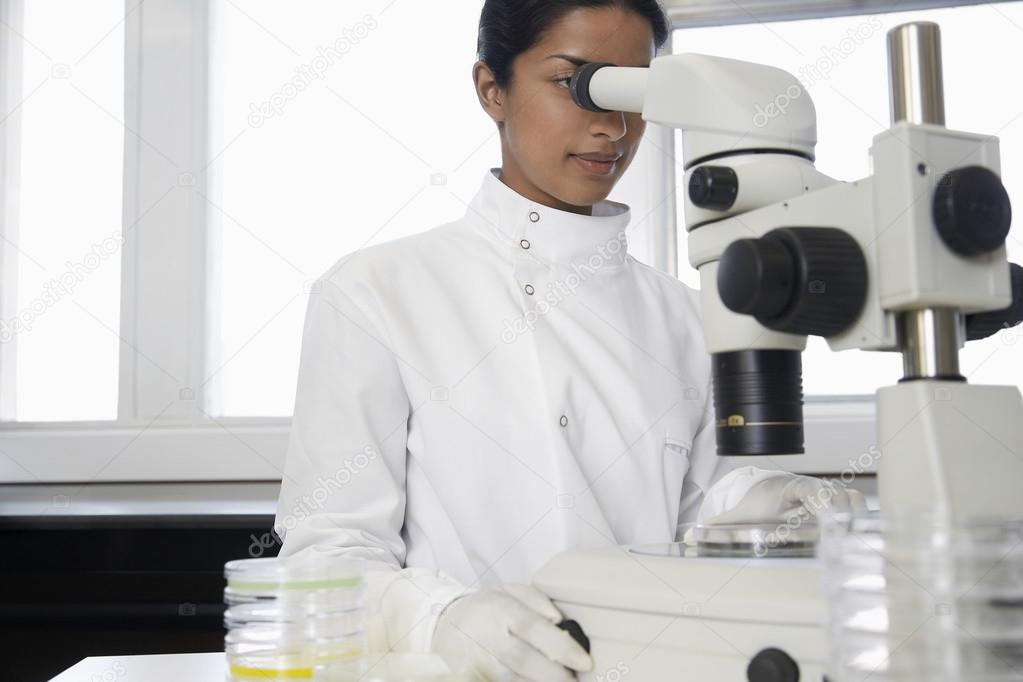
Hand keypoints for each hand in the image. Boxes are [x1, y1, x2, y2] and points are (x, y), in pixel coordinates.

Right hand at [431, 583, 591, 680]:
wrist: (444, 625)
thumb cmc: (484, 608)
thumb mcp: (508, 591)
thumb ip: (536, 600)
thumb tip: (559, 619)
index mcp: (500, 609)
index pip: (533, 627)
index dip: (560, 646)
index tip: (584, 660)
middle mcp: (489, 635)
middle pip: (524, 659)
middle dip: (554, 675)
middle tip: (576, 680)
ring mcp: (480, 660)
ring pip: (513, 679)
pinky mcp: (474, 676)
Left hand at [701, 473, 867, 525]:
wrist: (770, 490)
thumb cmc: (758, 503)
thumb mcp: (739, 515)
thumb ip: (718, 525)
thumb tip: (688, 535)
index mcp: (790, 487)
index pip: (809, 488)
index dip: (820, 500)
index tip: (824, 518)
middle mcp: (813, 487)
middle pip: (837, 496)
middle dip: (843, 515)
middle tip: (841, 539)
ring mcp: (829, 493)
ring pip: (853, 501)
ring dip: (854, 520)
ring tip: (851, 543)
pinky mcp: (841, 502)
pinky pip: (860, 506)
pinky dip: (861, 519)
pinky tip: (856, 540)